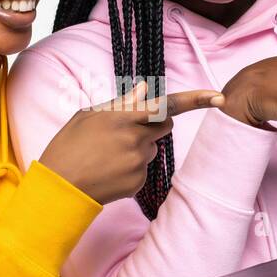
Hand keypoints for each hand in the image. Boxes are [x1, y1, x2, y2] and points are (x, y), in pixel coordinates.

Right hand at [39, 81, 224, 204]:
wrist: (59, 188)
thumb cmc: (68, 146)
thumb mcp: (88, 116)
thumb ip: (121, 103)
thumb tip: (145, 88)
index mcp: (124, 118)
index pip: (167, 105)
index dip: (196, 99)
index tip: (218, 96)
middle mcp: (137, 140)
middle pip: (166, 126)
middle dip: (154, 124)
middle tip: (126, 129)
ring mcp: (139, 164)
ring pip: (153, 148)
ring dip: (139, 147)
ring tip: (107, 153)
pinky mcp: (138, 183)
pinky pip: (144, 169)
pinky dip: (131, 168)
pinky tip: (109, 170)